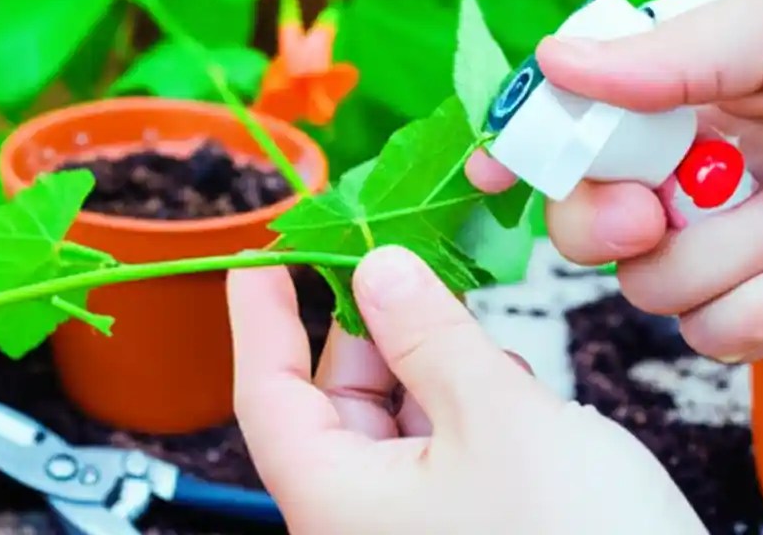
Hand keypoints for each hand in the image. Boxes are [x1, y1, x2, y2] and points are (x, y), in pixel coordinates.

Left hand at [227, 246, 704, 533]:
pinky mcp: (462, 529)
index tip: (263, 258)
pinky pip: (438, 451)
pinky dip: (459, 402)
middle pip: (333, 403)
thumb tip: (381, 272)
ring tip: (458, 307)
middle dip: (366, 327)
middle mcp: (360, 522)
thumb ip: (432, 336)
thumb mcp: (499, 419)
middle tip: (392, 255)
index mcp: (336, 501)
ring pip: (393, 423)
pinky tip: (500, 375)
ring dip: (423, 360)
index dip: (263, 318)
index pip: (268, 393)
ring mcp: (411, 530)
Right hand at [469, 0, 762, 361]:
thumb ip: (660, 56)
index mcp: (680, 93)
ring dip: (729, 251)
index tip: (491, 172)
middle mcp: (693, 170)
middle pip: (584, 224)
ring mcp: (733, 241)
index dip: (524, 149)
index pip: (574, 126)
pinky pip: (717, 336)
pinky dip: (760, 305)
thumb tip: (552, 62)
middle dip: (603, 223)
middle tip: (653, 207)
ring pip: (650, 287)